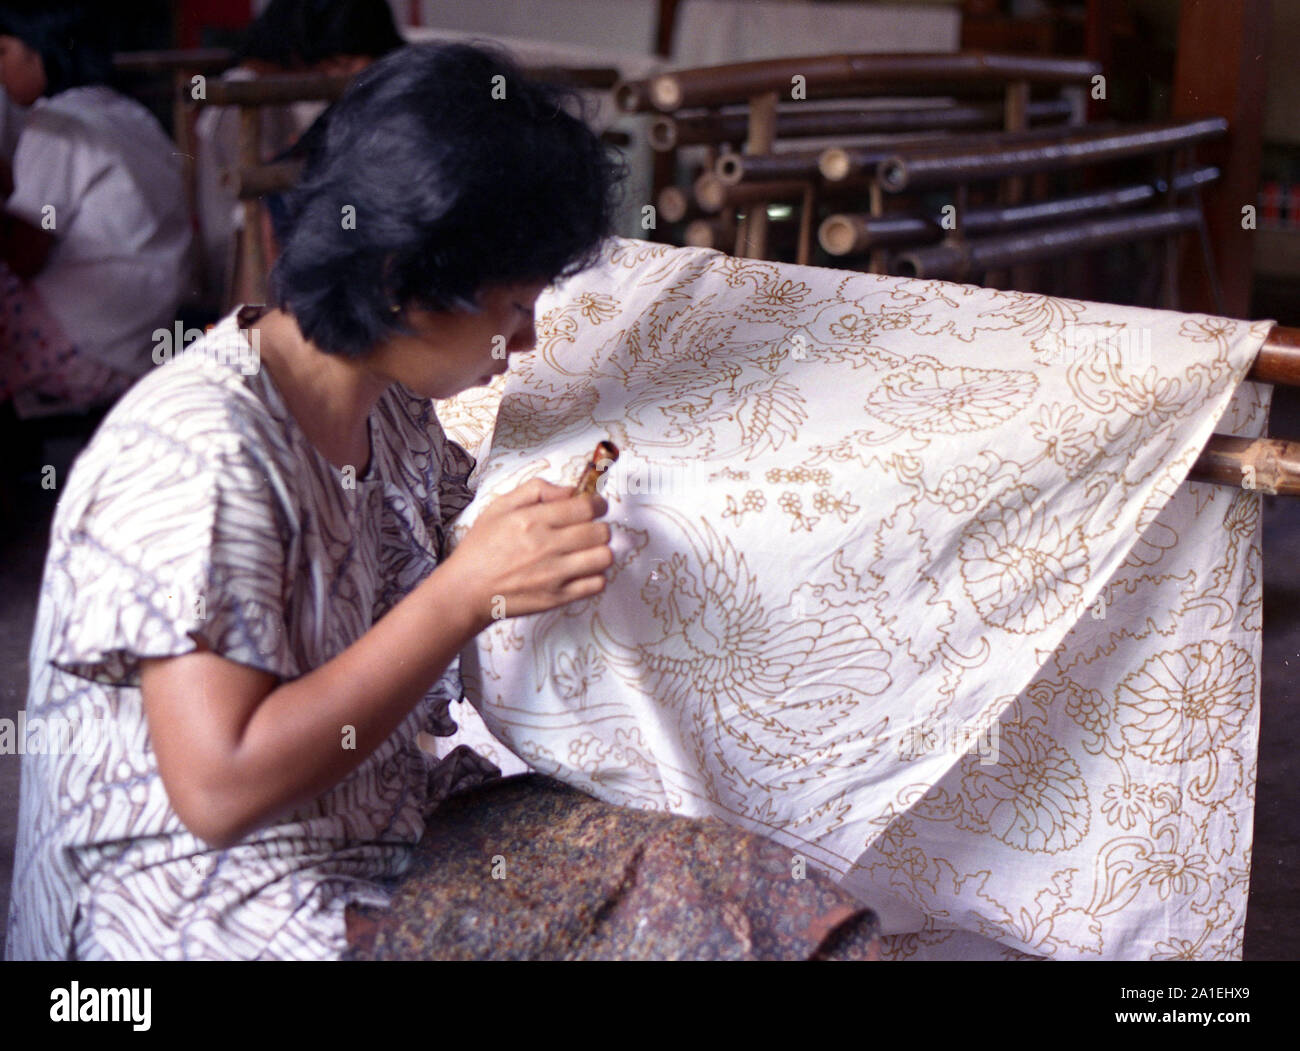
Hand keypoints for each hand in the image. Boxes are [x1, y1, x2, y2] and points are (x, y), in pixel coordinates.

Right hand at [442, 477, 612, 628]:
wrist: (466, 591)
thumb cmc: (481, 547)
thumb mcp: (500, 506)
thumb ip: (536, 490)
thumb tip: (570, 490)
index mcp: (532, 520)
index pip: (586, 507)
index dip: (597, 503)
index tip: (595, 505)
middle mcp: (546, 546)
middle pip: (600, 532)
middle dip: (599, 526)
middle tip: (589, 528)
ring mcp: (554, 575)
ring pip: (603, 557)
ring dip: (600, 551)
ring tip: (586, 550)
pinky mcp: (558, 598)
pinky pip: (597, 584)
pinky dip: (595, 576)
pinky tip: (581, 571)